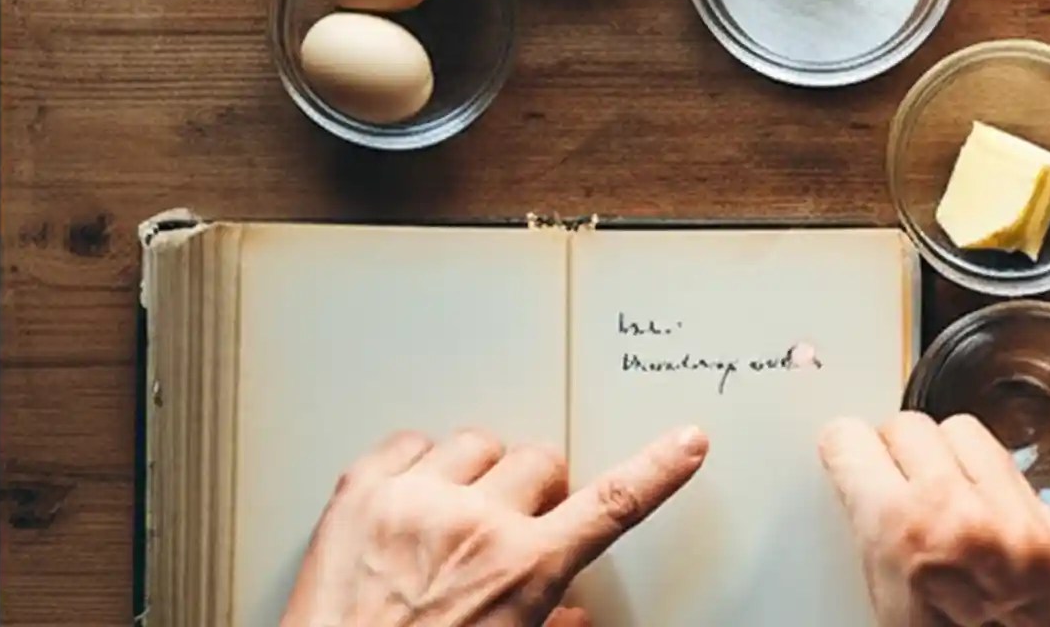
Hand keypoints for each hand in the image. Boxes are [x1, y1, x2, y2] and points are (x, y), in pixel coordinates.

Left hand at [281, 425, 708, 626]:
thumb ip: (548, 621)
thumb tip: (576, 613)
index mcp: (524, 569)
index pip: (612, 504)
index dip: (658, 469)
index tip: (687, 443)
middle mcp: (475, 523)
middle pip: (540, 460)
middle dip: (535, 489)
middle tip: (510, 523)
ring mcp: (415, 499)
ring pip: (477, 442)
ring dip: (476, 473)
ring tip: (454, 515)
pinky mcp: (362, 490)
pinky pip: (408, 441)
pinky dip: (416, 463)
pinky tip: (412, 498)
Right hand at [818, 412, 1049, 626]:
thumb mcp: (880, 597)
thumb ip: (873, 523)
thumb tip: (860, 468)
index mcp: (905, 533)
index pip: (854, 441)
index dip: (848, 450)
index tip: (849, 453)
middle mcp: (969, 519)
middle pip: (913, 427)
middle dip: (900, 452)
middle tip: (899, 482)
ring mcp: (1030, 530)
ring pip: (971, 435)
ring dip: (954, 461)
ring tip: (950, 501)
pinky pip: (1025, 484)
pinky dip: (1007, 502)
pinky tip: (995, 536)